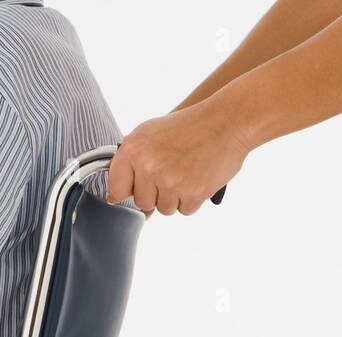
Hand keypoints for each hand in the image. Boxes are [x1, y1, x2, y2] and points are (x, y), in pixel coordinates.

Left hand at [108, 100, 249, 215]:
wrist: (226, 122)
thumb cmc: (188, 127)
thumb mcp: (149, 133)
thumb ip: (129, 162)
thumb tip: (115, 197)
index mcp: (132, 150)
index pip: (116, 190)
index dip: (129, 189)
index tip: (140, 184)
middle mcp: (148, 167)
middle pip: (142, 203)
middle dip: (156, 193)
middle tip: (172, 171)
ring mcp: (170, 182)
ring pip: (164, 209)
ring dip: (175, 197)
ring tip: (187, 172)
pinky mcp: (191, 194)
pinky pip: (185, 210)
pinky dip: (192, 199)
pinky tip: (199, 178)